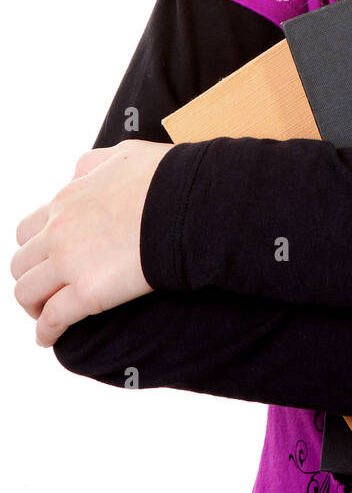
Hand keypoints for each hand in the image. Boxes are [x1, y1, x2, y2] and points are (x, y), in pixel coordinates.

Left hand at [11, 139, 171, 345]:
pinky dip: (46, 332)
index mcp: (67, 200)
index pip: (29, 230)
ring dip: (33, 306)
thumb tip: (79, 176)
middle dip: (31, 277)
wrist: (188, 203)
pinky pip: (52, 319)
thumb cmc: (165, 177)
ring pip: (26, 293)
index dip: (36, 248)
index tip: (48, 260)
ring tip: (45, 316)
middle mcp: (59, 231)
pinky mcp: (88, 293)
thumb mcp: (121, 154)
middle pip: (21, 263)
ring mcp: (70, 262)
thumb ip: (92, 164)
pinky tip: (49, 338)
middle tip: (46, 289)